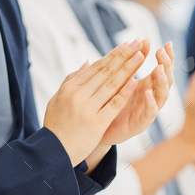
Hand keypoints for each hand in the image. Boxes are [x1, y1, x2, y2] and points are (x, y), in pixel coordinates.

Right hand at [44, 40, 146, 165]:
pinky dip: (125, 92)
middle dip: (124, 56)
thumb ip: (72, 79)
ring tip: (141, 57)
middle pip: (106, 72)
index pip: (95, 68)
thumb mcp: (57, 98)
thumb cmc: (56, 124)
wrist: (52, 151)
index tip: (126, 45)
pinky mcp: (96, 123)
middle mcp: (78, 95)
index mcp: (70, 87)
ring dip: (128, 69)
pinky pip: (113, 104)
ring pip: (112, 85)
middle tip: (138, 43)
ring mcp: (87, 109)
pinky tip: (136, 82)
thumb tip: (87, 62)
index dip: (113, 55)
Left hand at [100, 41, 174, 144]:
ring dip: (161, 81)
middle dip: (166, 65)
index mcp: (146, 84)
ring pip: (162, 95)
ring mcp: (147, 110)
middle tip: (162, 52)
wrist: (97, 129)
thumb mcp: (118, 79)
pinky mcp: (141, 123)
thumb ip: (127, 62)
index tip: (167, 43)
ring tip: (158, 68)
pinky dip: (150, 103)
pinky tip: (147, 93)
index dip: (167, 57)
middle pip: (166, 79)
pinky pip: (150, 113)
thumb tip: (137, 40)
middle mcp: (150, 96)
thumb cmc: (108, 103)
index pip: (162, 68)